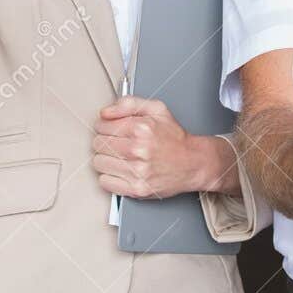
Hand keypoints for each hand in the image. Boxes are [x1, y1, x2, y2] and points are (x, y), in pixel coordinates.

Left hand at [92, 97, 233, 197]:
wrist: (193, 163)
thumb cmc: (174, 138)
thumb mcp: (157, 109)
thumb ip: (129, 103)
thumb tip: (105, 112)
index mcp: (142, 128)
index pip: (102, 126)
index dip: (104, 127)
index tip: (111, 130)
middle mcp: (139, 150)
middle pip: (98, 144)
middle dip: (105, 142)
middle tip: (118, 144)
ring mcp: (137, 171)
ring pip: (99, 163)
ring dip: (106, 160)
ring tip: (121, 157)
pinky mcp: (136, 188)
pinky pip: (105, 182)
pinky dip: (110, 176)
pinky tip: (122, 170)